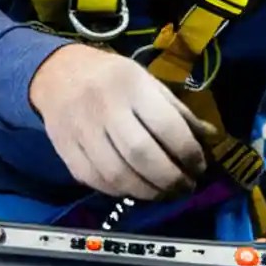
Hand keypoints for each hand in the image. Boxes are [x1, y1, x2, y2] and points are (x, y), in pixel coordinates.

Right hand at [29, 43, 214, 200]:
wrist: (56, 73)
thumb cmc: (111, 77)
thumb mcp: (147, 81)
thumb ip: (177, 110)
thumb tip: (210, 138)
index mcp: (131, 85)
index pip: (167, 126)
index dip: (189, 153)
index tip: (199, 166)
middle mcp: (104, 108)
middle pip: (141, 155)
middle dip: (170, 179)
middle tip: (185, 186)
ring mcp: (81, 130)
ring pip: (117, 175)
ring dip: (147, 192)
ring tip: (163, 192)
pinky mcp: (65, 149)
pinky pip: (96, 181)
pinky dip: (119, 191)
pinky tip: (134, 188)